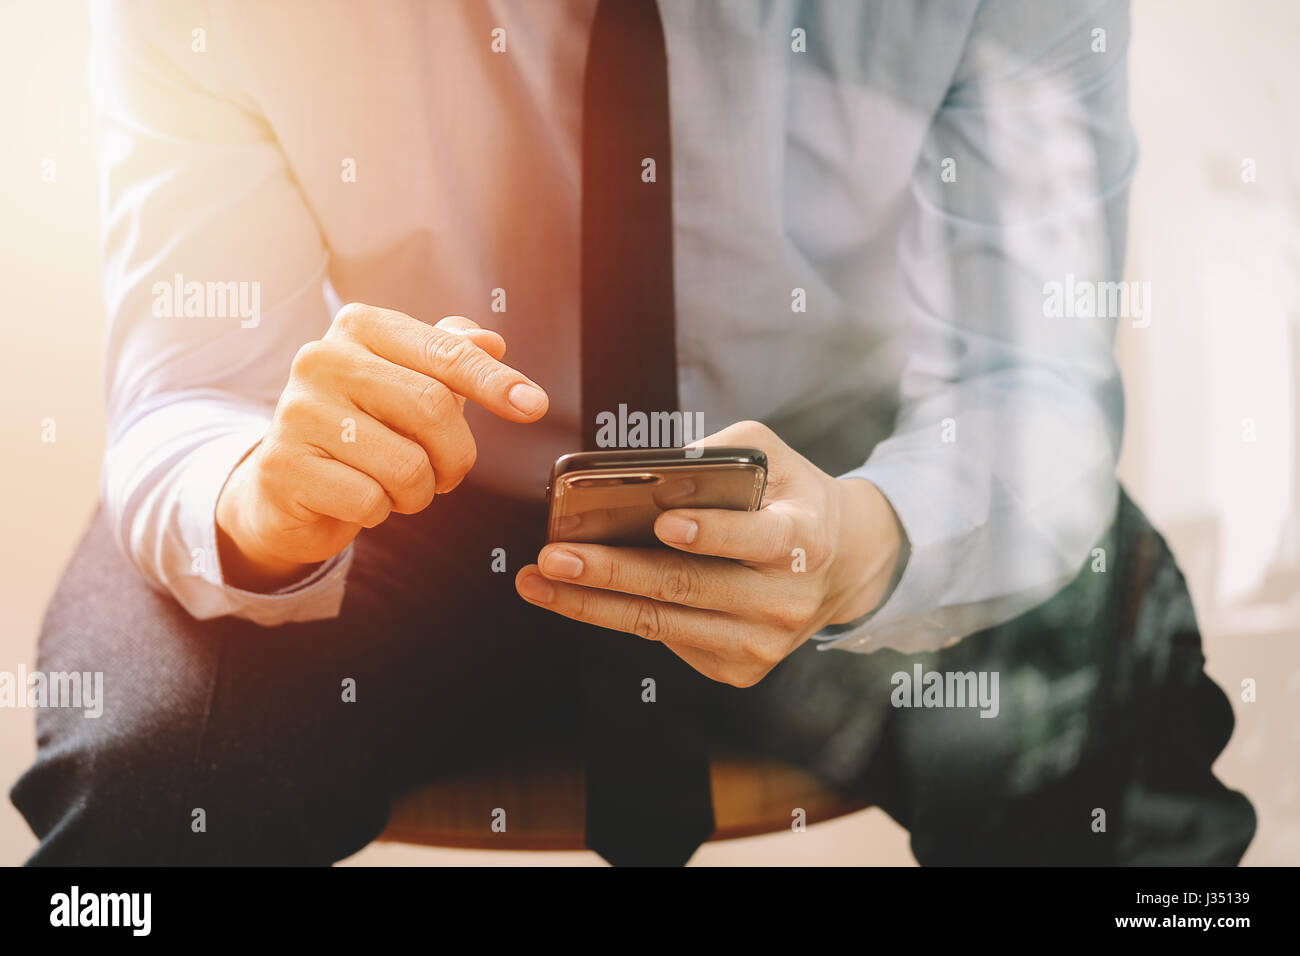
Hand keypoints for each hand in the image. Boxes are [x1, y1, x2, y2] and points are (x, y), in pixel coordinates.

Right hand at [216, 303, 548, 590]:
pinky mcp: (282, 466)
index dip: (495, 381)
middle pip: (433, 409)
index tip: (534, 406)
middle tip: (447, 472)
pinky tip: (360, 498)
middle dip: (456, 455)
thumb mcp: (408, 383)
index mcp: (360, 327)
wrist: (287, 484)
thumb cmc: (362, 428)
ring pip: (407, 465)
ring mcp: (297, 412)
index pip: (445, 352)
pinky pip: (370, 501)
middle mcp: (322, 359)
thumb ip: (449, 357)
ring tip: (397, 485)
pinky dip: (380, 512)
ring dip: (419, 492)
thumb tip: (492, 340)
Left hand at [515, 420, 903, 686]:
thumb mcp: (774, 459)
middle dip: (615, 571)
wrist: (839, 567)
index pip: (759, 539)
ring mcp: (761, 643)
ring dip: (592, 604)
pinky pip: (663, 639)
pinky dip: (613, 616)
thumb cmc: (790, 500)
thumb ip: (720, 456)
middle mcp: (786, 601)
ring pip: (663, 624)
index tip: (665, 522)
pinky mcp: (737, 668)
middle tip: (557, 556)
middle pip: (690, 586)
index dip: (713, 533)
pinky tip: (574, 596)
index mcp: (805, 540)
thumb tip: (651, 478)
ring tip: (540, 581)